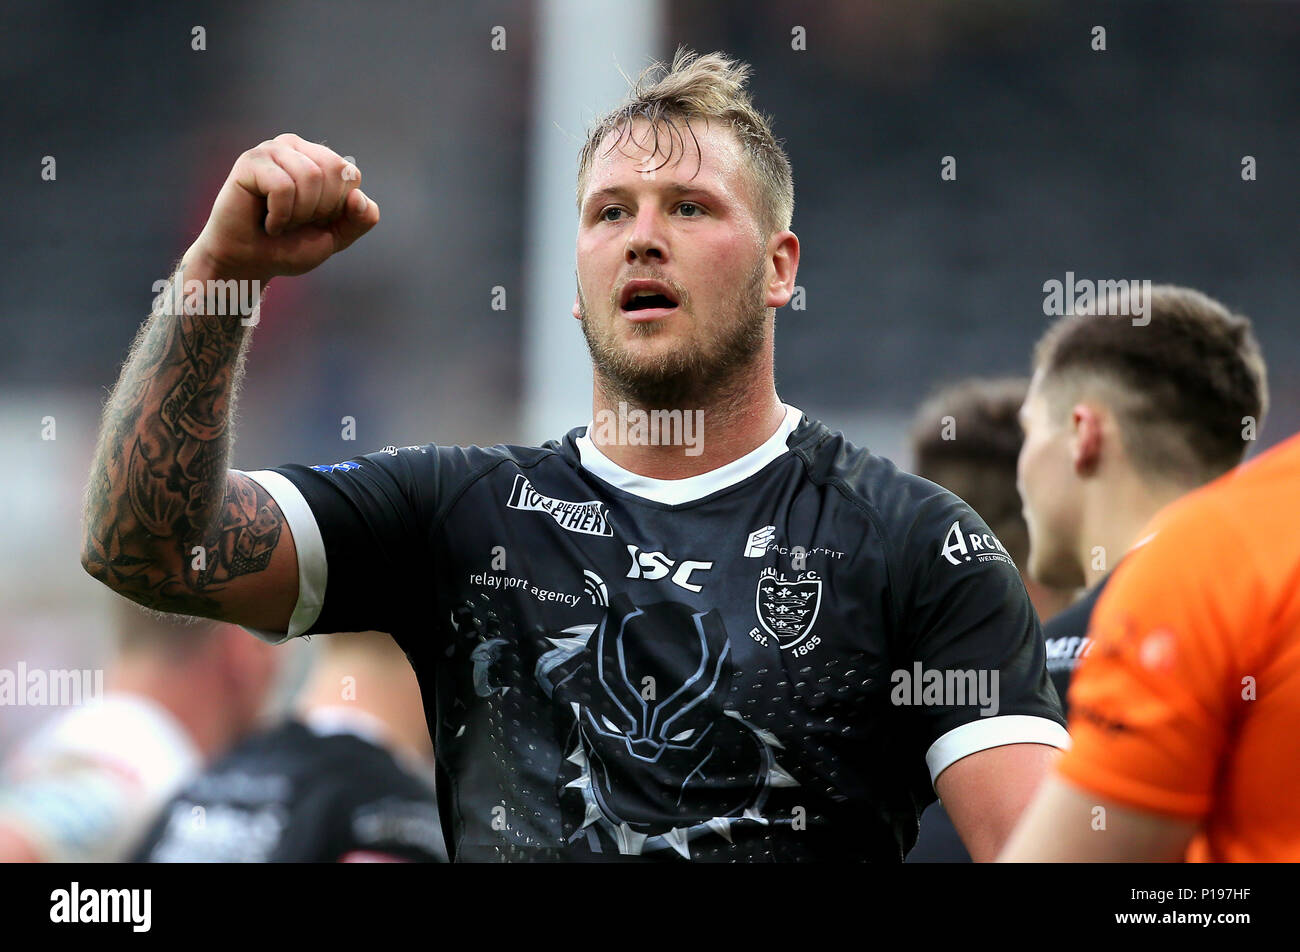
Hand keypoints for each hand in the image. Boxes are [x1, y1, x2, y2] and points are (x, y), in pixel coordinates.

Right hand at [185, 132, 379, 281]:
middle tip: (296, 221)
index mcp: (320, 160)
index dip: (338, 209)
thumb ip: (360, 220)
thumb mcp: (336, 236)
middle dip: (320, 208)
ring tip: (281, 221)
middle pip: (334, 170)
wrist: (249, 263)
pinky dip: (280, 215)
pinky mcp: (250, 162)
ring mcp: (272, 151)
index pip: (351, 175)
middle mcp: (296, 148)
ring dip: (299, 213)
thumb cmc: (290, 246)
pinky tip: (267, 221)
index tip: (314, 221)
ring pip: (310, 176)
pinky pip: (283, 187)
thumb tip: (359, 197)